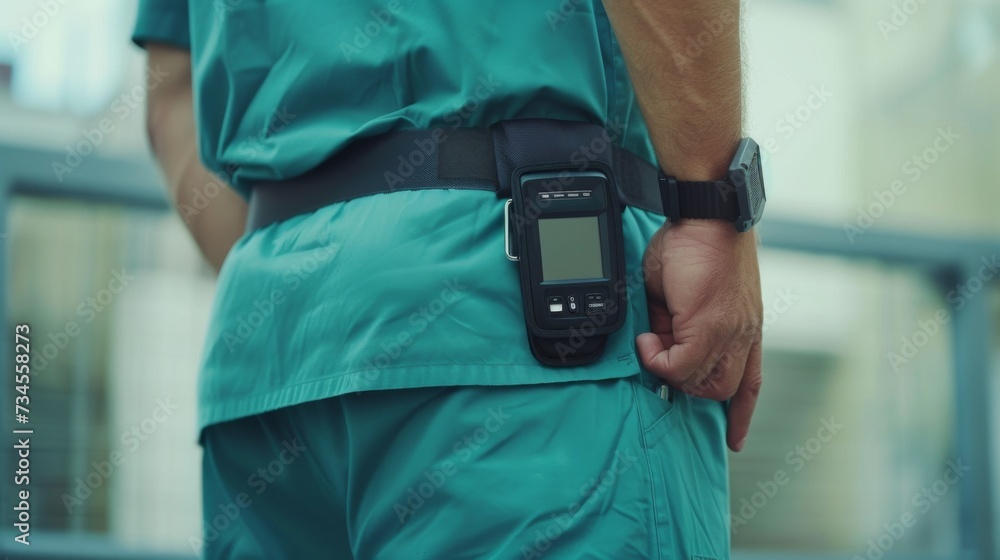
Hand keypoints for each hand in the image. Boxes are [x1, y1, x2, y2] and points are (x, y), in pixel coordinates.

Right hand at [636, 220, 762, 451]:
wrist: (707, 215)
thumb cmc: (696, 242)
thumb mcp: (686, 291)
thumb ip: (676, 321)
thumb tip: (658, 341)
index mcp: (746, 327)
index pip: (751, 383)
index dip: (741, 414)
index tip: (734, 439)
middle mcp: (745, 335)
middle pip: (723, 391)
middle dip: (689, 387)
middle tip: (664, 362)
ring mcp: (731, 333)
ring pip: (702, 383)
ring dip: (672, 373)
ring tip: (654, 345)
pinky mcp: (710, 325)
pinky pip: (680, 365)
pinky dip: (658, 359)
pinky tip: (648, 340)